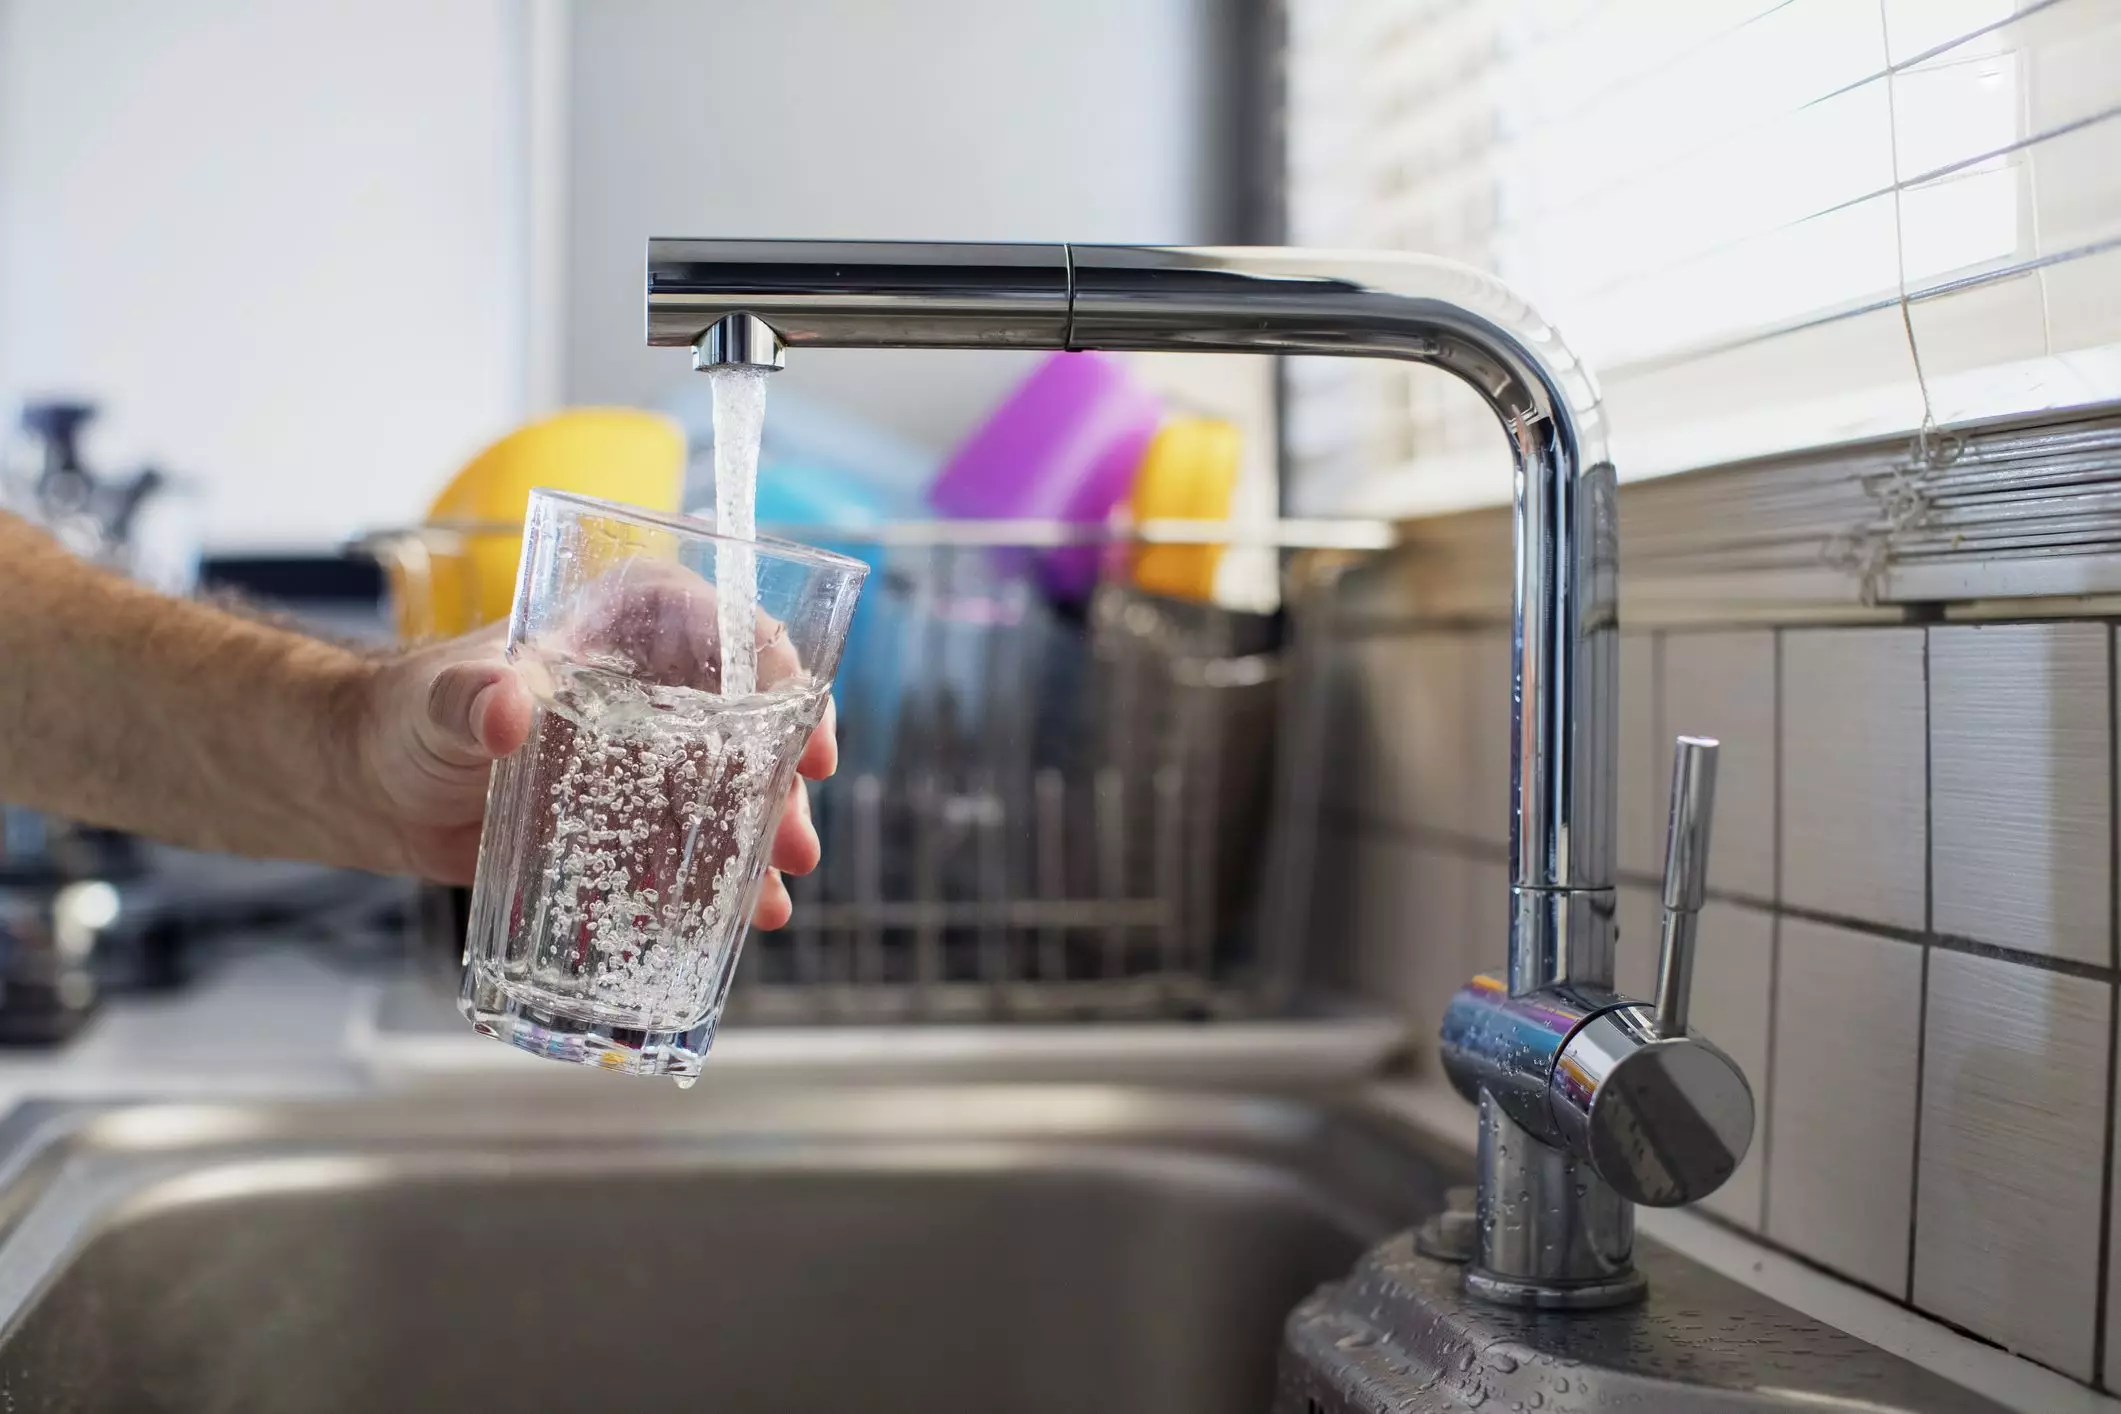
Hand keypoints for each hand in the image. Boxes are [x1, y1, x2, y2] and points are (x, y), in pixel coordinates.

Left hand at [350, 623, 835, 928]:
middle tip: (795, 848)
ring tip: (768, 903)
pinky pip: (692, 844)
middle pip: (753, 725)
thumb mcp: (436, 702)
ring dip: (761, 846)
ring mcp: (650, 755)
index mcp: (630, 624)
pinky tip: (732, 919)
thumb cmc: (402, 716)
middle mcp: (657, 683)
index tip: (807, 746)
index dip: (784, 687)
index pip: (734, 634)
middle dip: (783, 791)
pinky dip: (716, 882)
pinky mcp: (631, 817)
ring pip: (734, 792)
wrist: (373, 789)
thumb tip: (505, 705)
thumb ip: (468, 698)